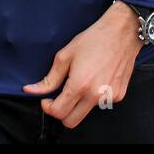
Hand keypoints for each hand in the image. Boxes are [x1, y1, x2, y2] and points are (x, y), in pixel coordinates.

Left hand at [23, 2, 142, 128]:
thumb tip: (31, 90)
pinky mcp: (119, 94)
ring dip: (79, 104)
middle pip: (71, 121)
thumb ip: (49, 79)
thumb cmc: (94, 39)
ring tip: (81, 83)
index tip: (47, 99)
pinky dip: (95, 97)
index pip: (58, 112)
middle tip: (60, 97)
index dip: (47, 107)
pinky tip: (96, 80)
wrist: (122, 32)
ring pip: (86, 113)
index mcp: (80, 85)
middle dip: (61, 112)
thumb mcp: (65, 55)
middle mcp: (96, 95)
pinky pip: (101, 104)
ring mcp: (109, 96)